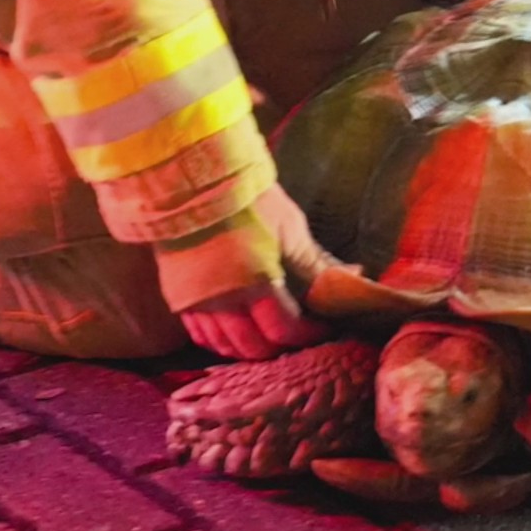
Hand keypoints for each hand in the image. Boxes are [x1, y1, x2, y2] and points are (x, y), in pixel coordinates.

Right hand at [176, 184, 342, 359]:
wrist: (193, 181)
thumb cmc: (248, 201)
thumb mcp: (290, 230)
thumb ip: (316, 263)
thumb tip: (354, 276)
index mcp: (255, 283)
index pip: (285, 330)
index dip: (308, 335)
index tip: (323, 327)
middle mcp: (223, 301)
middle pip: (255, 347)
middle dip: (282, 347)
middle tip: (299, 336)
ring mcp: (195, 302)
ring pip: (226, 346)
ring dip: (251, 349)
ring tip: (270, 337)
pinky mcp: (176, 297)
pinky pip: (201, 334)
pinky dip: (222, 341)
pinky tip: (237, 333)